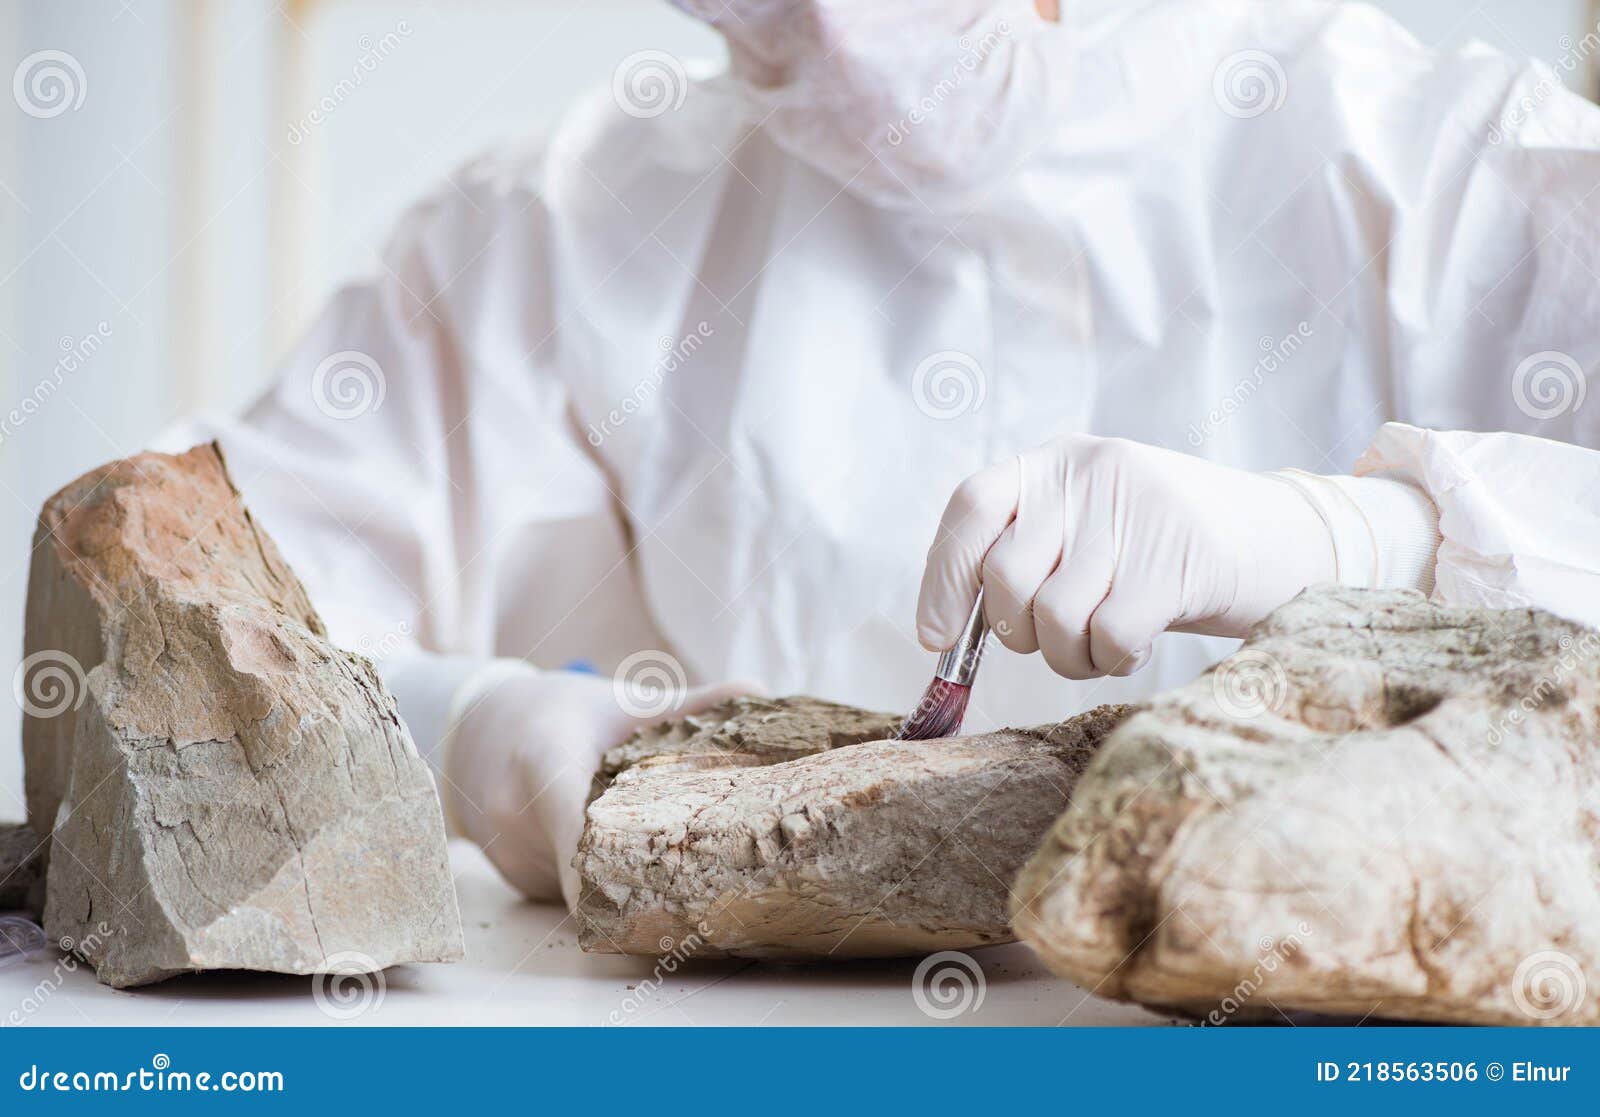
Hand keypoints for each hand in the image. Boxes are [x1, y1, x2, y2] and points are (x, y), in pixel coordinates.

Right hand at [441, 664, 758, 906]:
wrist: (479, 729)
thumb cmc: (560, 712)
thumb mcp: (623, 702)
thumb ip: (694, 706)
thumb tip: (764, 693)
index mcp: (545, 761)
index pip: (575, 828)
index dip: (615, 868)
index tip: (665, 893)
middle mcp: (519, 818)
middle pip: (589, 874)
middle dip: (645, 887)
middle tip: (709, 891)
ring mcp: (513, 857)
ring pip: (584, 892)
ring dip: (626, 888)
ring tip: (679, 876)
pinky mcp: (520, 884)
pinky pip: (572, 897)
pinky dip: (605, 888)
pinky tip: (633, 870)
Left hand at [916, 435, 1334, 678]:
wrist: (1280, 538)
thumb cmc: (1160, 552)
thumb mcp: (1088, 527)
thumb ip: (1025, 555)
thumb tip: (943, 629)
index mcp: (1056, 462)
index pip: (971, 508)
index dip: (942, 578)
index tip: (937, 636)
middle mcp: (1088, 474)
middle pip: (1006, 576)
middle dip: (1019, 632)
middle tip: (1057, 639)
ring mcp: (1134, 512)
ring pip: (1055, 617)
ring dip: (1070, 655)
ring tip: (1101, 644)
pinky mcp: (1176, 559)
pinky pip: (1108, 636)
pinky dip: (1111, 660)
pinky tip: (1134, 646)